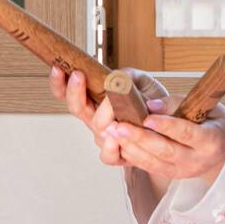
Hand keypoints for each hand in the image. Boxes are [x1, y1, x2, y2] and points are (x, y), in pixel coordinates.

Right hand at [48, 65, 168, 167]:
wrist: (165, 126)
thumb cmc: (151, 101)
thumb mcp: (145, 83)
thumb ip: (134, 80)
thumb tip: (130, 90)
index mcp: (96, 97)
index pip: (66, 91)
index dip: (59, 82)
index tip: (59, 68)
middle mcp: (95, 117)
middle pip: (76, 108)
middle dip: (75, 92)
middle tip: (78, 76)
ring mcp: (104, 135)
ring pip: (95, 130)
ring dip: (100, 120)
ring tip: (108, 113)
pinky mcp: (117, 154)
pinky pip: (107, 155)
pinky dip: (110, 148)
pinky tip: (115, 140)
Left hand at [103, 102, 224, 186]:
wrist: (224, 150)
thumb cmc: (215, 123)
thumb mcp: (208, 107)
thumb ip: (179, 104)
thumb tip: (150, 105)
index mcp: (210, 141)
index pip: (186, 133)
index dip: (166, 126)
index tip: (147, 118)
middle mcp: (195, 160)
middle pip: (165, 150)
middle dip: (139, 138)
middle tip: (118, 125)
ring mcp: (182, 170)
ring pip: (152, 161)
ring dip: (129, 147)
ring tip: (111, 132)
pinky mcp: (169, 174)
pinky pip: (147, 166)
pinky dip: (131, 154)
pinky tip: (118, 143)